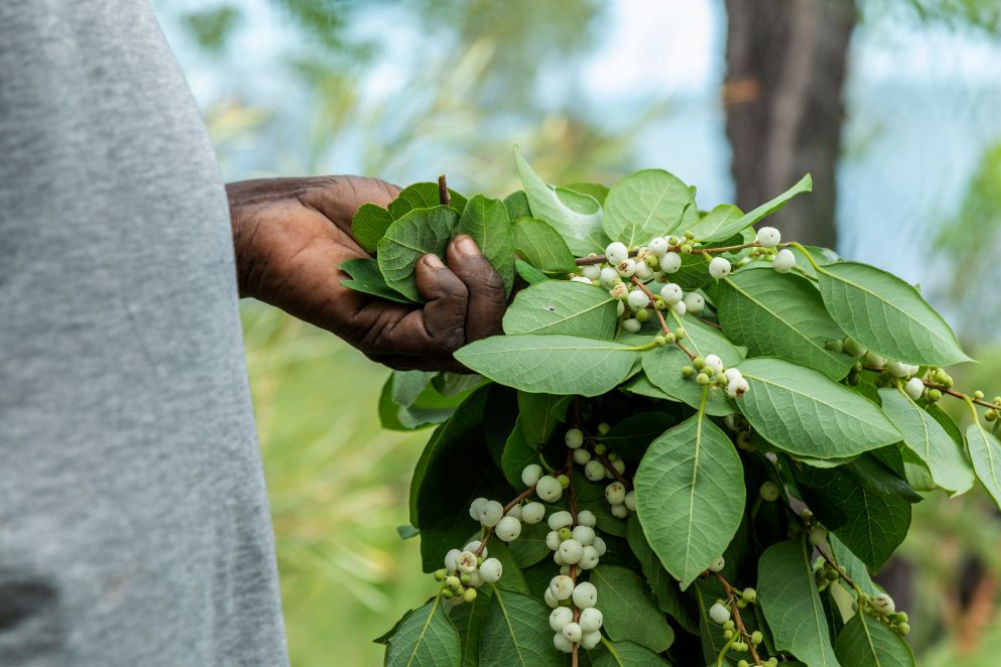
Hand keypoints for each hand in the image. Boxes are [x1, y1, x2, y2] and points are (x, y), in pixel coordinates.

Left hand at [227, 176, 505, 370]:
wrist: (279, 215)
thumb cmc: (341, 208)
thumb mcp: (419, 210)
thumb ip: (463, 227)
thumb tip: (515, 236)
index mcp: (443, 299)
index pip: (506, 309)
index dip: (528, 284)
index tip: (523, 242)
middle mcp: (429, 328)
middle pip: (501, 334)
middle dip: (501, 285)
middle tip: (465, 243)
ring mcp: (407, 341)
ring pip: (479, 341)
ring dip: (477, 288)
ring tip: (449, 249)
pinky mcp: (382, 342)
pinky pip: (442, 337)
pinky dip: (446, 296)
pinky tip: (425, 264)